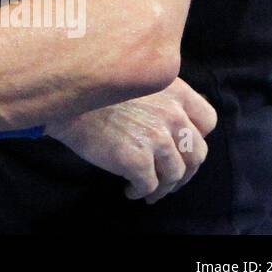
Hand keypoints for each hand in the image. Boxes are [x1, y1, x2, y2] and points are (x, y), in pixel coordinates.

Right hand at [46, 77, 216, 202]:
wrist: (63, 102)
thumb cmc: (93, 91)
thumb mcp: (136, 80)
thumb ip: (160, 96)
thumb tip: (169, 125)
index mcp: (174, 90)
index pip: (207, 120)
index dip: (196, 137)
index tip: (181, 146)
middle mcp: (172, 114)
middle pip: (196, 152)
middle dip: (184, 170)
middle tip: (168, 178)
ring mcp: (156, 138)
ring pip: (175, 174)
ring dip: (164, 187)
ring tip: (148, 190)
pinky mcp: (137, 159)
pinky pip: (149, 186)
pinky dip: (141, 192)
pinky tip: (129, 189)